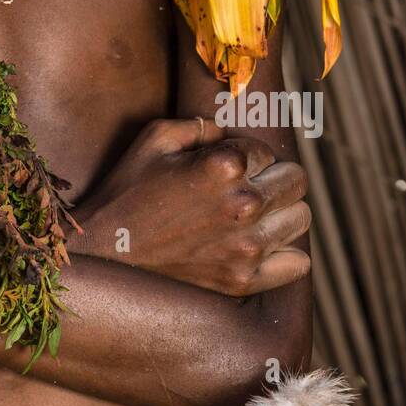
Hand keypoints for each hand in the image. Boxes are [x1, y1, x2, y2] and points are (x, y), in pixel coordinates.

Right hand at [73, 118, 310, 296]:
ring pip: (300, 218)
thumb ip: (202, 125)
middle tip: (244, 186)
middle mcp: (243, 205)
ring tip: (251, 215)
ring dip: (280, 212)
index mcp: (224, 165)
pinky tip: (257, 244)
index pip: (265, 150)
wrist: (104, 251)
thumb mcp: (155, 138)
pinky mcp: (242, 280)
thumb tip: (231, 133)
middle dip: (273, 177)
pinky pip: (297, 264)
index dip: (243, 153)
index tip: (221, 166)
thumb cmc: (127, 189)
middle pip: (295, 181)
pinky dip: (284, 253)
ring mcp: (245, 247)